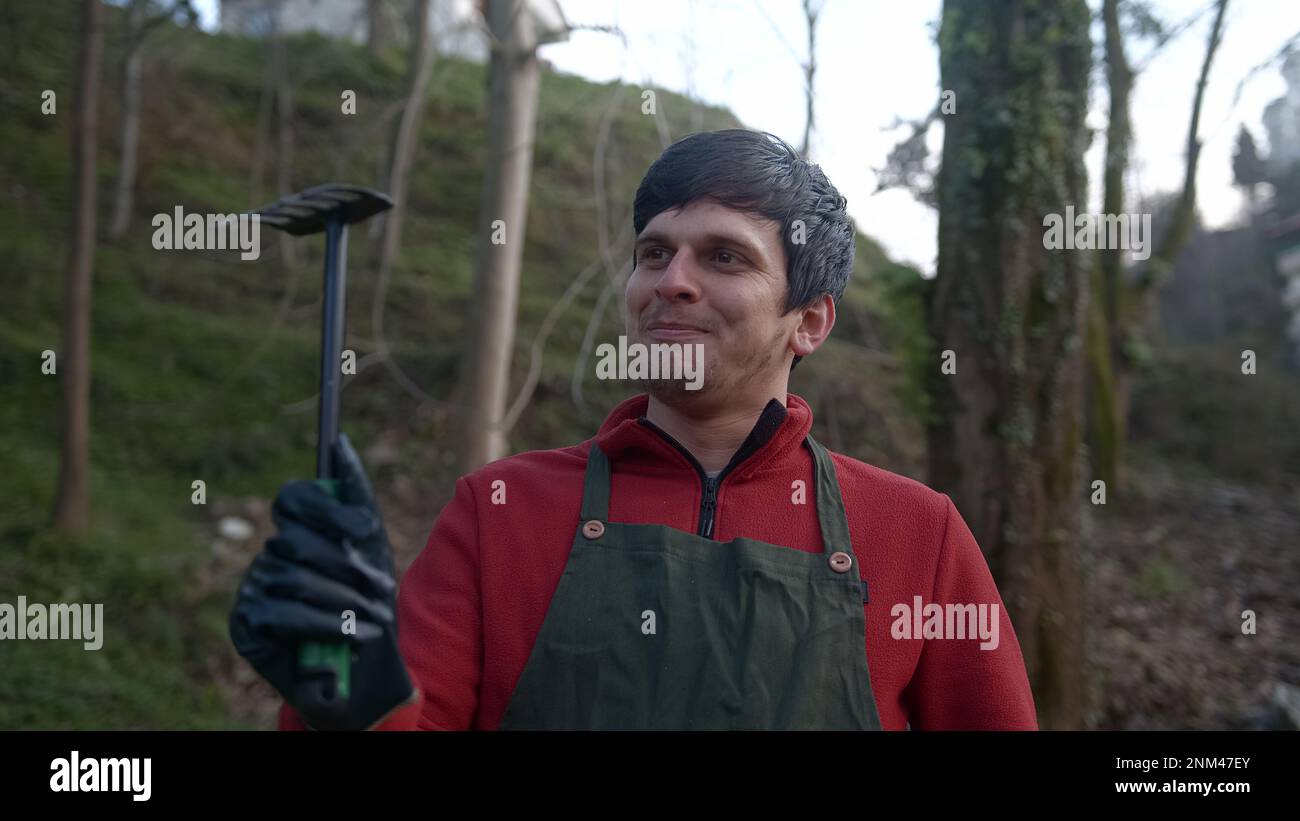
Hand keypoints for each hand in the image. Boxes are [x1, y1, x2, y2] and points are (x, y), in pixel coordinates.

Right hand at [229, 433, 414, 729]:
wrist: (367, 672)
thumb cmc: (369, 606)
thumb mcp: (374, 549)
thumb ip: (357, 497)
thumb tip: (339, 443)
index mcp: (297, 533)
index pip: (293, 499)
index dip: (326, 508)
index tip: (365, 529)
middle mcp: (269, 555)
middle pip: (296, 539)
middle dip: (347, 566)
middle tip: (380, 589)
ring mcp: (253, 589)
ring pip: (292, 577)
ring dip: (343, 601)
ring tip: (373, 621)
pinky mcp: (247, 625)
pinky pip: (283, 612)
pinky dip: (325, 625)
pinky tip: (351, 637)